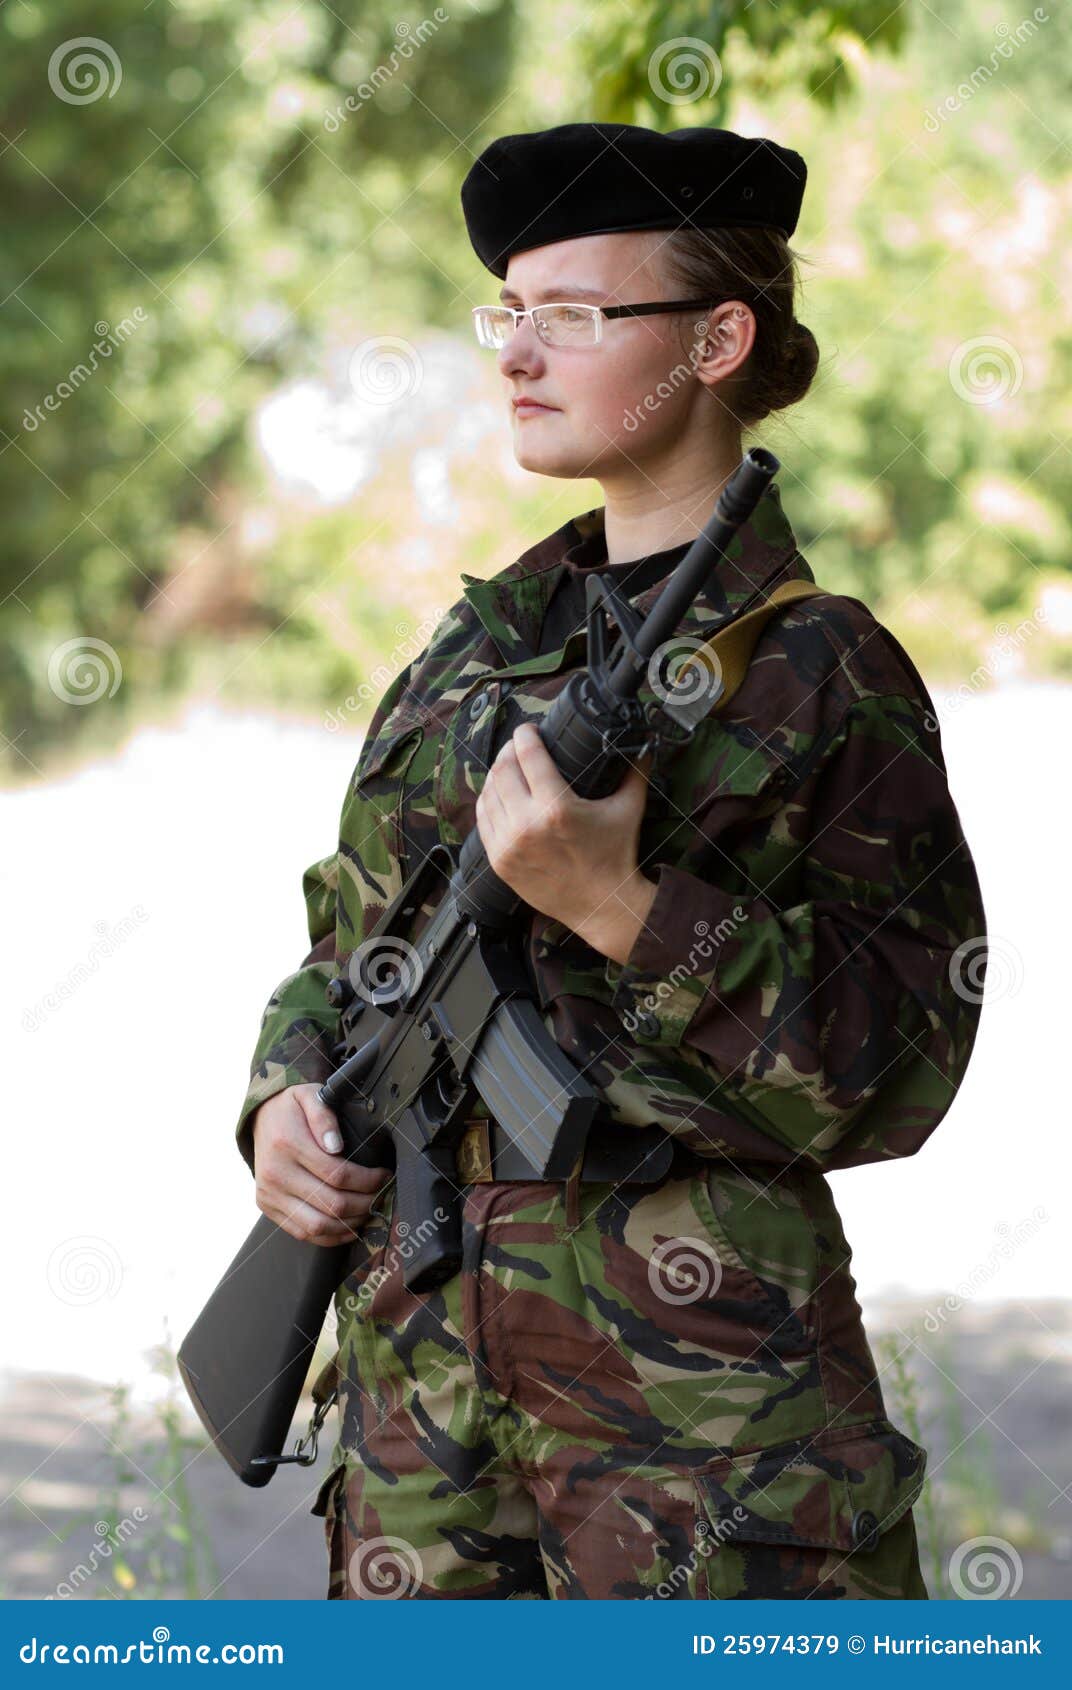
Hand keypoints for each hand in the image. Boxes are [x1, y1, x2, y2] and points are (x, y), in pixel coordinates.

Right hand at [251, 1083, 390, 1246]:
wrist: (260, 1117)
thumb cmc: (292, 1107)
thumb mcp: (309, 1096)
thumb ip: (324, 1117)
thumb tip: (336, 1146)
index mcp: (287, 1145)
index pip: (338, 1174)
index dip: (368, 1180)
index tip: (385, 1176)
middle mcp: (275, 1174)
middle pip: (331, 1204)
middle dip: (365, 1204)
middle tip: (382, 1196)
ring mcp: (269, 1194)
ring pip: (317, 1226)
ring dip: (350, 1224)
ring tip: (368, 1211)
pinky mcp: (267, 1206)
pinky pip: (301, 1233)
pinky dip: (329, 1236)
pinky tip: (348, 1226)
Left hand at [475, 720, 657, 962]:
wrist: (601, 905)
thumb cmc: (616, 855)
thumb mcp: (629, 809)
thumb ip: (635, 772)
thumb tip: (644, 744)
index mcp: (557, 808)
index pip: (528, 756)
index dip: (525, 735)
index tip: (529, 729)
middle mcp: (528, 825)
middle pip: (502, 770)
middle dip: (508, 751)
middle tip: (517, 746)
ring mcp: (510, 844)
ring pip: (488, 793)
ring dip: (496, 775)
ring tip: (508, 768)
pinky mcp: (500, 861)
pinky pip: (482, 820)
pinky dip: (487, 802)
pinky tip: (498, 795)